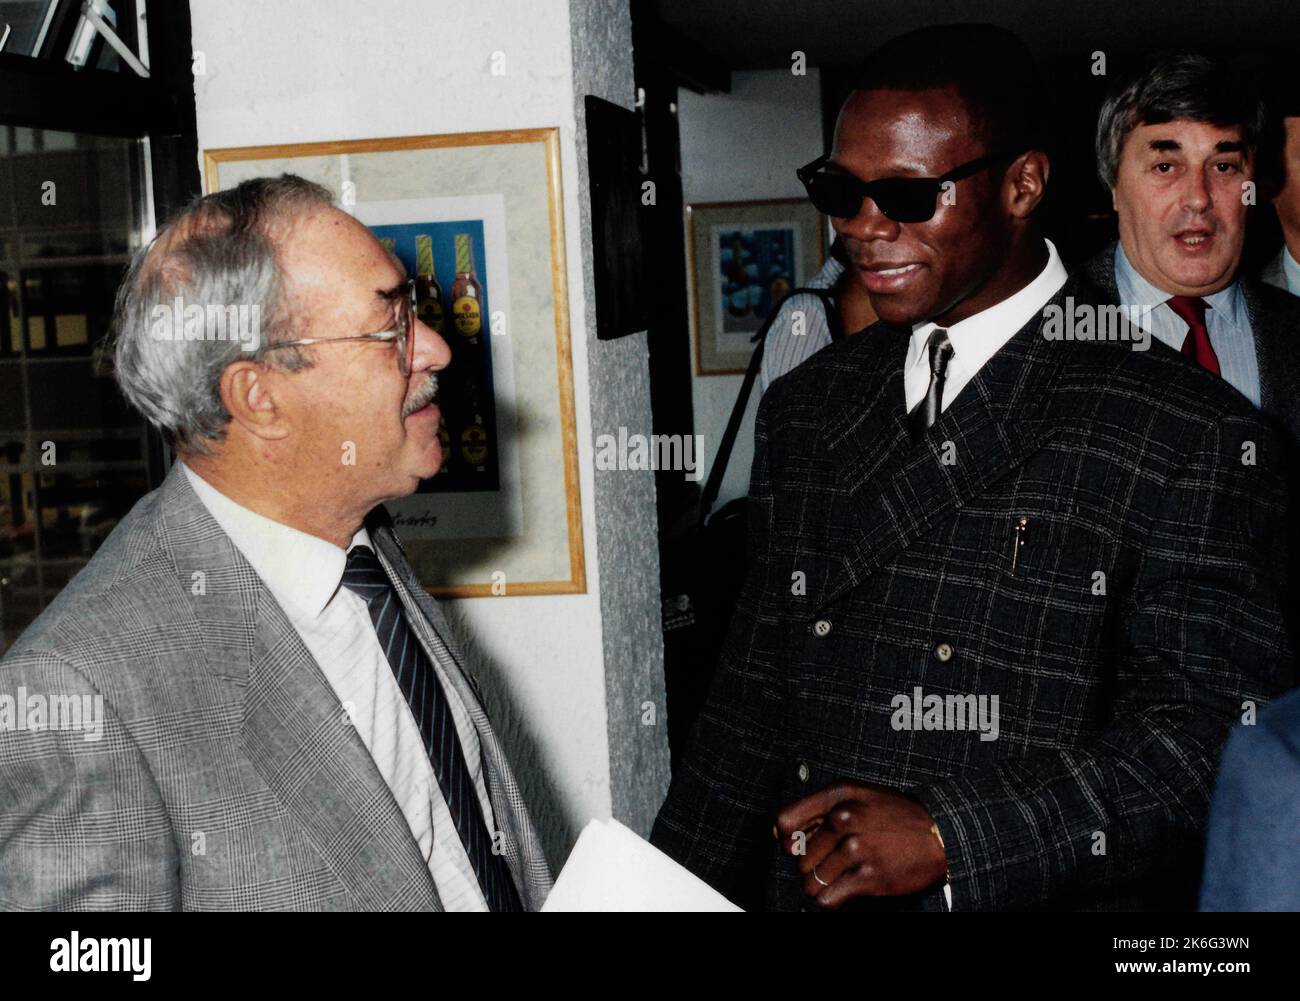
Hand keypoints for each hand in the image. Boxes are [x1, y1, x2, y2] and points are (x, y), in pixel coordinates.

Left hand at [775, 780, 947, 907]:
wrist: (941, 834)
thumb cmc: (898, 815)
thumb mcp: (859, 796)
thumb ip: (819, 809)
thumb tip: (778, 833)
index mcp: (838, 796)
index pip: (785, 821)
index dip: (787, 839)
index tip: (797, 847)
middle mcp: (844, 818)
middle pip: (799, 857)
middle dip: (812, 865)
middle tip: (832, 863)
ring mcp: (857, 848)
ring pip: (811, 881)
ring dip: (821, 886)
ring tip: (839, 878)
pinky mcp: (869, 877)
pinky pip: (828, 900)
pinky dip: (831, 901)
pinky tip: (844, 892)